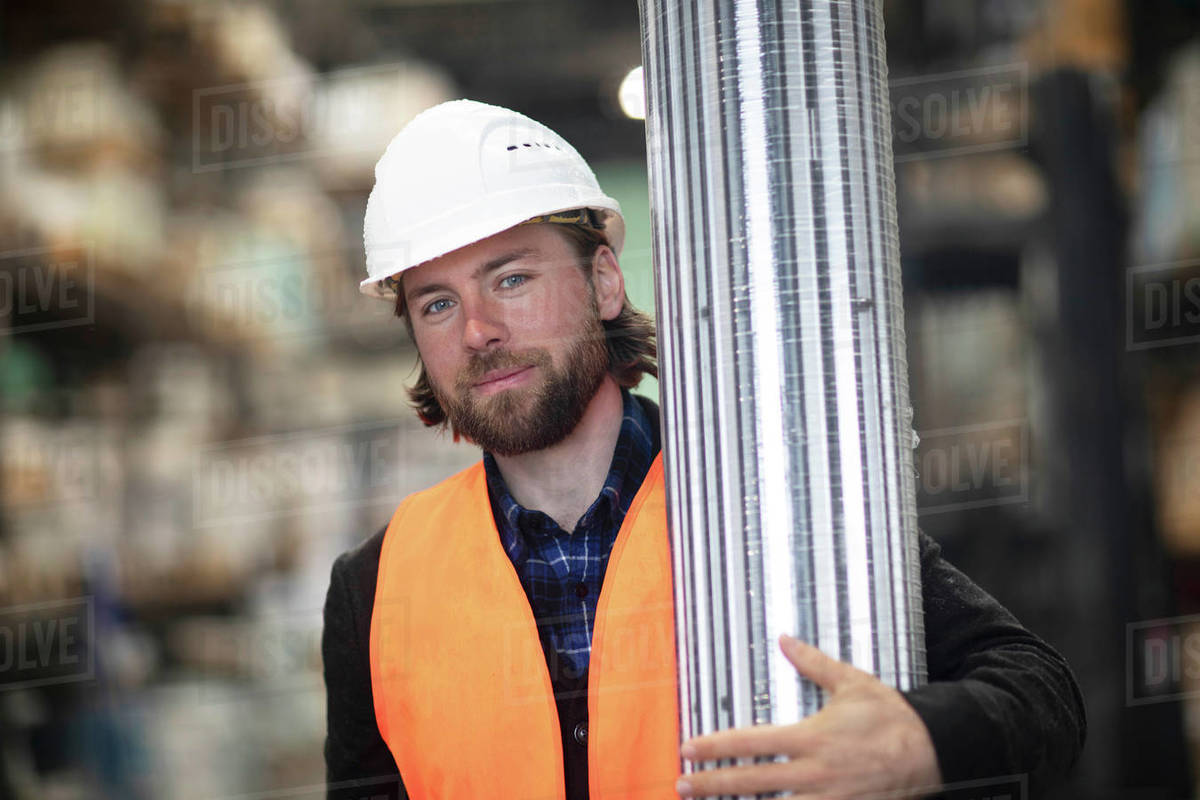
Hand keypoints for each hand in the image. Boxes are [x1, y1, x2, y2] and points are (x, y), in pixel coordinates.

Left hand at [676, 634, 941, 798]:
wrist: (934, 752)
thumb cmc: (891, 717)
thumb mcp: (852, 683)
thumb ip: (814, 664)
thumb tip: (785, 640)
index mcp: (812, 738)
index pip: (751, 742)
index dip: (715, 746)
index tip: (688, 748)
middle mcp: (815, 773)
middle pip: (751, 783)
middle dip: (712, 784)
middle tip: (681, 784)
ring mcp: (828, 799)